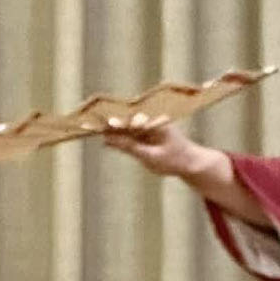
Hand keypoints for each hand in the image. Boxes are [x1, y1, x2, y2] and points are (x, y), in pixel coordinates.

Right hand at [102, 112, 222, 182]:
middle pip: (125, 118)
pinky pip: (127, 132)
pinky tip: (103, 138)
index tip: (108, 123)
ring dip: (109, 127)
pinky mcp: (143, 132)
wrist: (189, 162)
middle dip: (108, 120)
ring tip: (90, 128)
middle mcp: (150, 119)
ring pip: (124, 124)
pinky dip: (116, 135)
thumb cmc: (174, 160)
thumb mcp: (151, 157)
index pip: (133, 120)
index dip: (119, 122)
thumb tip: (108, 139)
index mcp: (156, 122)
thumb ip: (130, 147)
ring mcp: (146, 125)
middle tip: (91, 121)